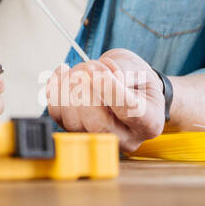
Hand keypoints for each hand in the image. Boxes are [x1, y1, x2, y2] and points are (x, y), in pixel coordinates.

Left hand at [45, 48, 164, 152]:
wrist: (128, 87)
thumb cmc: (136, 80)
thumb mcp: (138, 68)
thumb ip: (123, 71)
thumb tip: (101, 77)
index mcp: (149, 122)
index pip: (131, 112)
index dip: (111, 91)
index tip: (96, 72)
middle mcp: (125, 138)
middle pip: (98, 125)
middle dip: (85, 93)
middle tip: (86, 67)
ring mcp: (98, 137)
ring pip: (74, 123)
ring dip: (69, 89)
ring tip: (79, 68)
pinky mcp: (76, 130)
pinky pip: (57, 115)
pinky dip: (55, 91)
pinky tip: (63, 73)